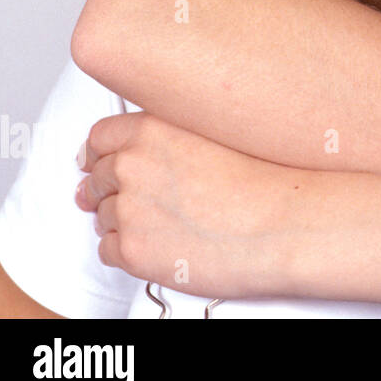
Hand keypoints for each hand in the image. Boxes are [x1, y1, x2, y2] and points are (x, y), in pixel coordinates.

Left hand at [74, 111, 303, 297]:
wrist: (282, 223)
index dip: (101, 153)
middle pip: (98, 177)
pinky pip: (108, 250)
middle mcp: (133, 165)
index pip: (100, 137)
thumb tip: (148, 151)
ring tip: (163, 224)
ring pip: (103, 215)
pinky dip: (127, 250)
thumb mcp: (217, 133)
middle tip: (136, 199)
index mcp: (153, 130)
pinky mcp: (132, 250)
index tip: (102, 161)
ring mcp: (129, 209)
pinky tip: (159, 244)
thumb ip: (173, 136)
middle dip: (110, 189)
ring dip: (123, 220)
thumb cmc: (266, 180)